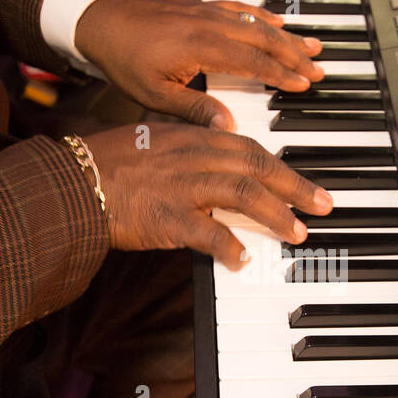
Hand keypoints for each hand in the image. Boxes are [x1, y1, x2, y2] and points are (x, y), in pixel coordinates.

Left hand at [73, 0, 324, 129]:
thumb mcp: (155, 95)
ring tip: (312, 46)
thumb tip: (230, 128)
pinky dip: (263, 16)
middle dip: (294, 55)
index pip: (253, 61)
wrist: (101, 21)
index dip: (281, 74)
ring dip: (286, 35)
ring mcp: (208, 12)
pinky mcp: (202, 7)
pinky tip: (277, 21)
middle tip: (319, 69)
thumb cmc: (125, 60)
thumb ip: (194, 110)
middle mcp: (210, 24)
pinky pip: (241, 8)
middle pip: (264, 39)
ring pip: (257, 22)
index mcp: (202, 47)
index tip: (304, 85)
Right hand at [83, 123, 332, 268]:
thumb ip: (193, 148)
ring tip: (296, 233)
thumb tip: (224, 159)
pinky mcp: (168, 217)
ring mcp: (182, 187)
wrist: (73, 181)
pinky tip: (243, 260)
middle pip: (258, 168)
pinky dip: (229, 246)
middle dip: (296, 188)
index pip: (251, 148)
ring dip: (275, 215)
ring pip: (243, 195)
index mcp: (194, 137)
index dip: (284, 167)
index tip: (308, 185)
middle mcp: (194, 157)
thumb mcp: (157, 140)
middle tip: (323, 207)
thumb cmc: (110, 163)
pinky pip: (208, 233)